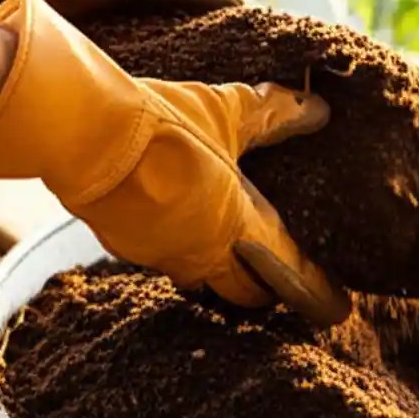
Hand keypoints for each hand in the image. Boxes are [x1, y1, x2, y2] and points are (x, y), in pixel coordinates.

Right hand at [0, 0, 349, 325]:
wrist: (82, 136)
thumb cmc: (161, 128)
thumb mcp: (226, 113)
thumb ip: (272, 114)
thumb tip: (316, 109)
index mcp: (236, 229)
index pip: (288, 273)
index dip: (315, 291)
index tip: (336, 308)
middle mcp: (200, 255)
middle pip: (243, 293)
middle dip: (263, 289)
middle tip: (278, 279)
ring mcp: (159, 256)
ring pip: (198, 279)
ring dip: (216, 271)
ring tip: (224, 250)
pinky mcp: (123, 245)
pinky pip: (161, 257)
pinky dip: (174, 245)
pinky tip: (171, 220)